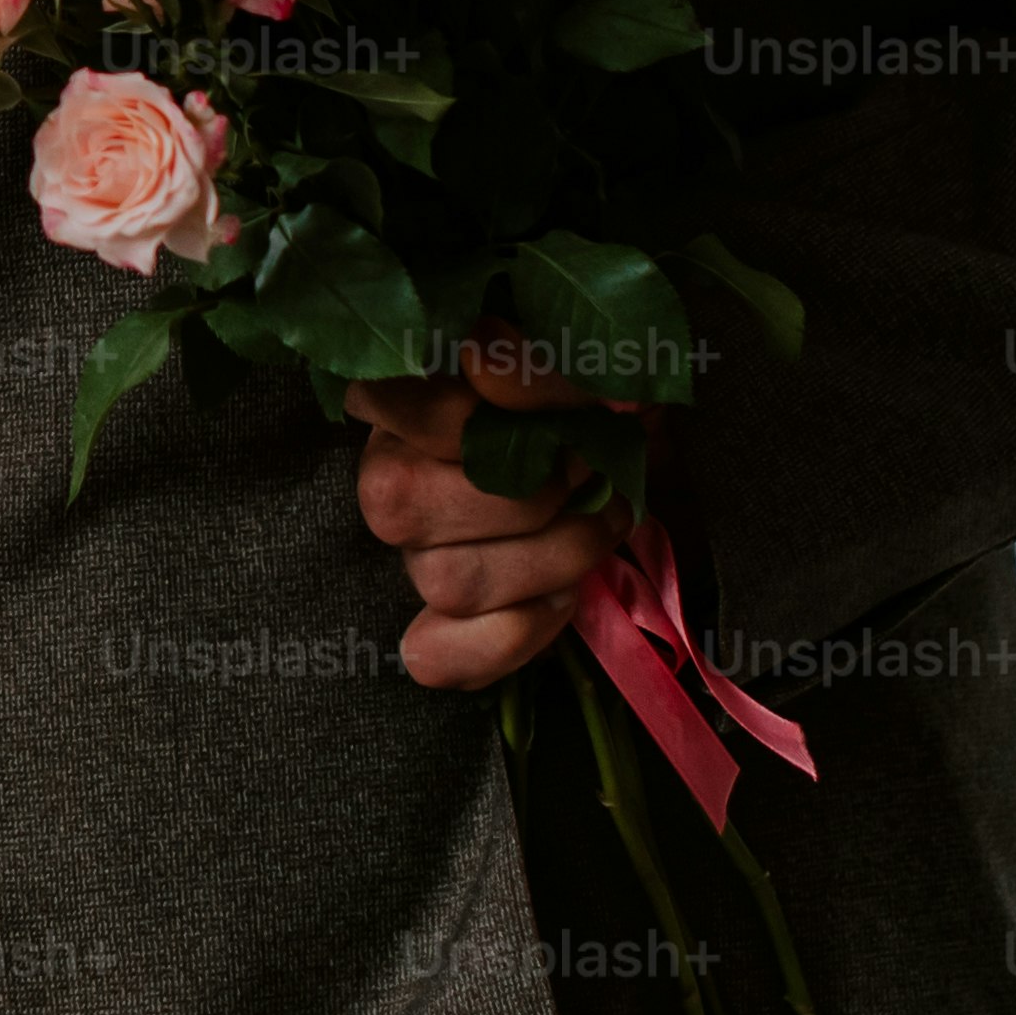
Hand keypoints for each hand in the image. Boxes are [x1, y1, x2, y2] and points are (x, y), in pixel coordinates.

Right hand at [348, 334, 617, 691]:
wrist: (643, 469)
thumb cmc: (607, 402)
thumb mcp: (593, 364)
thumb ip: (539, 357)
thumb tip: (478, 356)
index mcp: (405, 394)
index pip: (373, 401)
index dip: (449, 414)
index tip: (533, 406)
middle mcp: (385, 474)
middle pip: (401, 504)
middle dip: (525, 495)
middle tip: (588, 471)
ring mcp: (409, 556)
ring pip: (445, 581)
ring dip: (550, 559)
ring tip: (600, 524)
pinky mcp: (436, 629)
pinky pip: (436, 657)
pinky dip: (514, 636)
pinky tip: (562, 600)